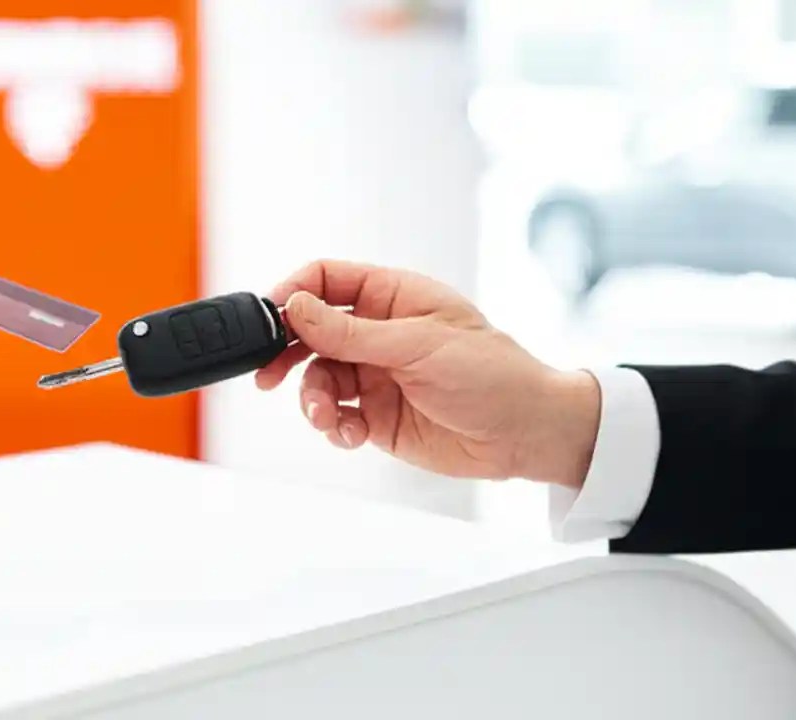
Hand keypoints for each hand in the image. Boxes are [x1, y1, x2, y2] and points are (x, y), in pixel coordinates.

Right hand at [255, 260, 600, 487]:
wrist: (527, 434)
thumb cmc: (493, 375)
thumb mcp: (419, 346)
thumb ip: (352, 333)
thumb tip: (296, 308)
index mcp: (393, 296)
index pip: (327, 279)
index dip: (294, 293)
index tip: (271, 317)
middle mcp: (379, 332)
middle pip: (310, 331)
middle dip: (286, 353)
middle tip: (267, 376)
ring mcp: (376, 373)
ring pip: (316, 377)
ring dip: (311, 399)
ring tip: (326, 417)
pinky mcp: (377, 414)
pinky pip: (334, 415)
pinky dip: (333, 426)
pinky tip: (351, 434)